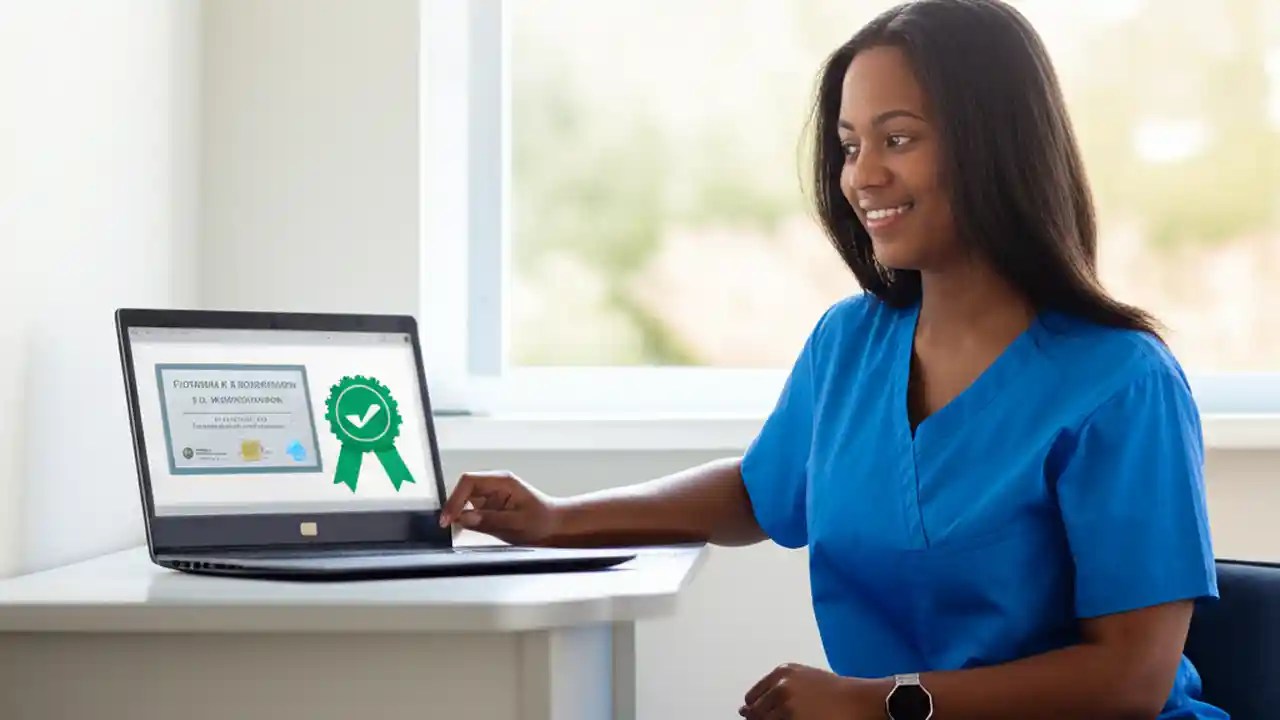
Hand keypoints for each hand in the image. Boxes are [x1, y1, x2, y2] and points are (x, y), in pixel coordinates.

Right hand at [438, 470, 562, 545]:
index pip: (469, 481)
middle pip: (463, 489)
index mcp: (502, 481)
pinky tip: (462, 529)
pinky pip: (470, 509)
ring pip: (464, 499)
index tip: (449, 518)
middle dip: (453, 507)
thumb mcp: (517, 523)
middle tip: (447, 527)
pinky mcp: (489, 505)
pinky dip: (464, 519)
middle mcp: (494, 484)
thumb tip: (464, 518)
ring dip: (458, 513)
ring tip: (454, 530)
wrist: (554, 525)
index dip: (455, 498)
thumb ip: (490, 520)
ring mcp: (491, 494)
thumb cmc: (542, 520)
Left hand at [740, 663, 874, 719]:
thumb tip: (745, 709)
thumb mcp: (804, 680)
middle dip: (763, 719)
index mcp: (782, 673)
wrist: (861, 700)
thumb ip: (777, 690)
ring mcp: (787, 706)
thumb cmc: (838, 692)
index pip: (751, 698)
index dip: (757, 710)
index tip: (762, 715)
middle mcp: (781, 687)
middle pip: (756, 713)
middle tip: (788, 716)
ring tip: (798, 717)